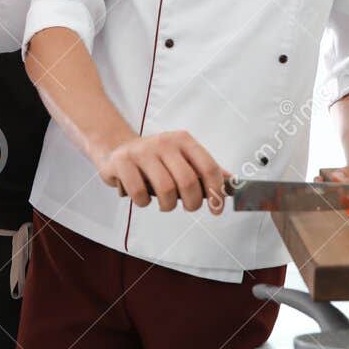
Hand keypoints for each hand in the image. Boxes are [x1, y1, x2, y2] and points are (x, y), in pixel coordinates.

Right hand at [99, 129, 227, 213]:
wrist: (117, 148)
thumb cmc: (155, 159)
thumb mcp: (182, 158)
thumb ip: (205, 170)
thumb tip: (232, 182)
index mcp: (183, 140)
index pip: (208, 167)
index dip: (216, 192)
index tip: (216, 209)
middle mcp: (164, 142)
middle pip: (188, 181)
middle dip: (192, 203)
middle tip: (188, 208)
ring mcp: (141, 151)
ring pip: (165, 190)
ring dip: (168, 205)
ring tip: (164, 203)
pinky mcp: (122, 162)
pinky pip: (140, 194)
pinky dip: (143, 203)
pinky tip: (142, 197)